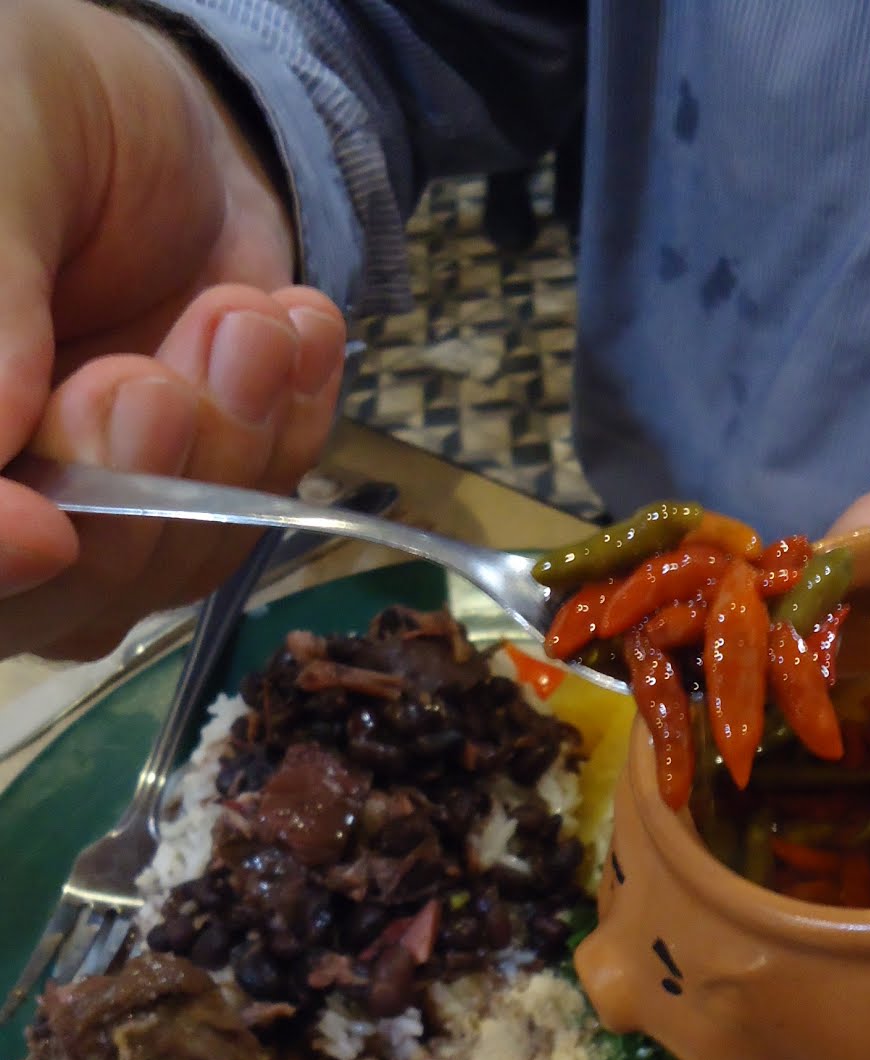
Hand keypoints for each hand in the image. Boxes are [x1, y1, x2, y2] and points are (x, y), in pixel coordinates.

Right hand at [0, 0, 345, 658]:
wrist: (166, 123)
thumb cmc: (42, 112)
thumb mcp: (6, 160)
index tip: (49, 531)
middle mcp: (5, 488)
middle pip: (52, 591)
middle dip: (129, 484)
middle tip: (169, 375)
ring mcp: (92, 512)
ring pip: (161, 571)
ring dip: (228, 448)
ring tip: (247, 321)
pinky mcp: (192, 504)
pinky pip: (248, 521)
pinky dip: (286, 435)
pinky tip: (293, 336)